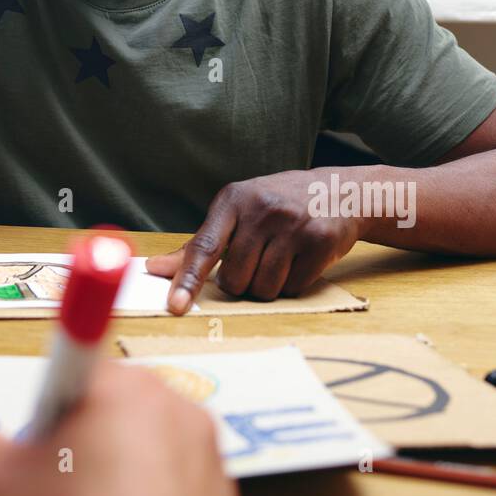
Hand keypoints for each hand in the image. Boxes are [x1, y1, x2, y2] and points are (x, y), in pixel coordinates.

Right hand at [0, 361, 235, 495]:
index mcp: (121, 384)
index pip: (76, 376)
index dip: (50, 418)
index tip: (42, 456)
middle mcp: (175, 404)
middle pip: (114, 413)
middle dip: (86, 449)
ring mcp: (208, 453)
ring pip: (148, 454)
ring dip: (122, 480)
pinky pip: (178, 492)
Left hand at [146, 171, 360, 311]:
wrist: (340, 190)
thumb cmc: (276, 204)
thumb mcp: (237, 211)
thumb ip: (198, 244)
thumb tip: (155, 269)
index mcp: (234, 200)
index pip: (204, 246)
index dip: (188, 279)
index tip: (176, 305)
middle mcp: (262, 210)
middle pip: (235, 279)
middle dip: (242, 282)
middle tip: (257, 259)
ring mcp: (293, 225)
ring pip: (264, 288)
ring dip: (268, 285)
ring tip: (279, 257)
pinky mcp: (320, 242)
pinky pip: (294, 288)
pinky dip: (293, 283)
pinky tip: (300, 259)